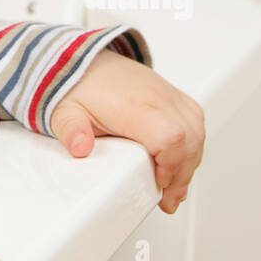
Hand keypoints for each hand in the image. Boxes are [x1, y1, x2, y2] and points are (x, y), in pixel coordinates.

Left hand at [47, 50, 204, 213]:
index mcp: (131, 105)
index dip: (171, 163)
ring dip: (189, 164)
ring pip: (196, 132)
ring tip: (173, 189)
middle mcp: (155, 98)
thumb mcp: (65, 112)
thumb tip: (80, 149)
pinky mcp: (173, 97)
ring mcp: (167, 96)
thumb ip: (71, 130)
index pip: (169, 135)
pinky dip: (192, 147)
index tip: (158, 181)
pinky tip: (180, 165)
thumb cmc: (80, 88)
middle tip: (167, 199)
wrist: (87, 62)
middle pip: (189, 138)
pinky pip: (195, 122)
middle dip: (182, 174)